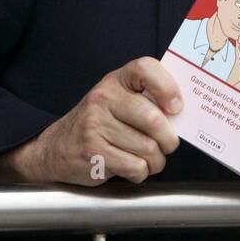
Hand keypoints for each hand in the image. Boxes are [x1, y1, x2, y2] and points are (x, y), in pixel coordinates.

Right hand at [0, 58, 182, 185]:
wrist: (55, 148)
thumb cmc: (99, 123)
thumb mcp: (118, 101)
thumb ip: (147, 100)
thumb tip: (184, 114)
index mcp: (115, 81)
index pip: (145, 68)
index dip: (167, 87)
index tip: (176, 107)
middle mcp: (103, 99)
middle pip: (154, 119)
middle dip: (169, 139)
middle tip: (167, 145)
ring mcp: (95, 127)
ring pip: (148, 148)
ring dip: (156, 161)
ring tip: (149, 159)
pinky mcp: (93, 154)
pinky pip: (135, 167)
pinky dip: (141, 172)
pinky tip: (132, 167)